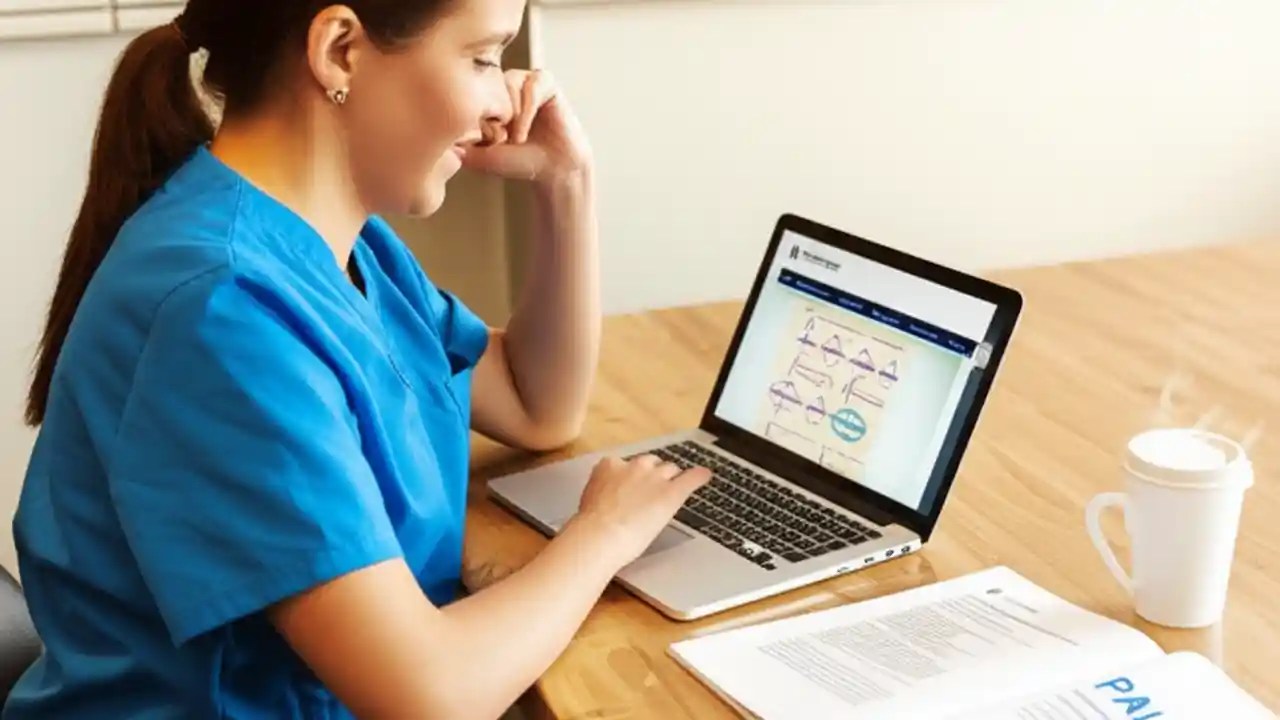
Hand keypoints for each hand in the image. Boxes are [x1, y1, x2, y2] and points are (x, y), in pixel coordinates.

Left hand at [462, 69, 592, 185]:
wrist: (551, 170)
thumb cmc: (518, 161)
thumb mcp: (480, 155)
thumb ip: (459, 144)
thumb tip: (434, 136)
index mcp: (485, 95)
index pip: (469, 86)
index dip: (474, 112)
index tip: (483, 140)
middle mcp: (503, 84)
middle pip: (487, 81)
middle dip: (492, 112)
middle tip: (499, 139)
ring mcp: (524, 80)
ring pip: (508, 82)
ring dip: (511, 112)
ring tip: (515, 138)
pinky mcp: (546, 82)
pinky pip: (532, 85)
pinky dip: (527, 110)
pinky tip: (524, 133)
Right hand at [569, 455, 711, 566]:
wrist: (600, 535)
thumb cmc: (590, 527)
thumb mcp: (590, 501)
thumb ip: (603, 493)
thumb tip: (608, 502)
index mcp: (609, 466)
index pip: (625, 464)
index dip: (631, 476)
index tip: (632, 484)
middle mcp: (633, 466)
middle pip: (650, 463)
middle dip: (653, 475)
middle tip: (651, 490)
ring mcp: (654, 477)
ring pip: (670, 469)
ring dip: (671, 479)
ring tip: (672, 488)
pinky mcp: (671, 492)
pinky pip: (691, 478)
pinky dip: (699, 477)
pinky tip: (705, 476)